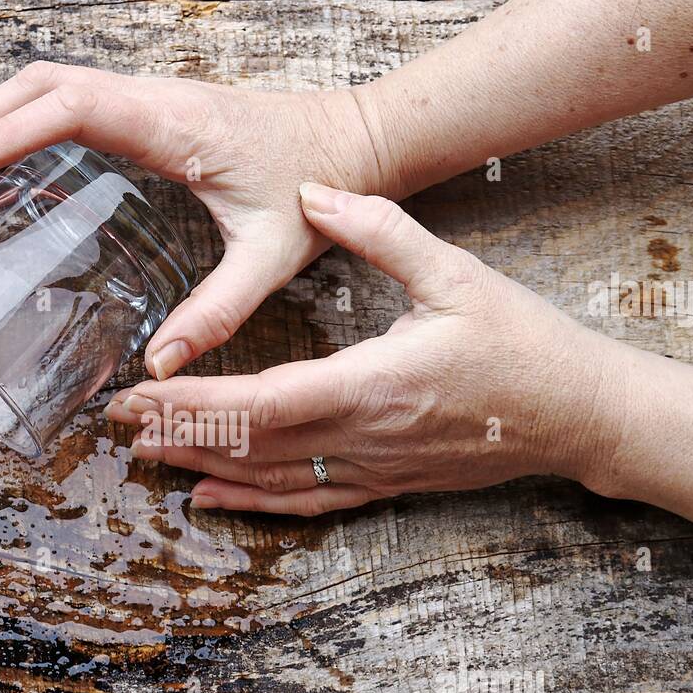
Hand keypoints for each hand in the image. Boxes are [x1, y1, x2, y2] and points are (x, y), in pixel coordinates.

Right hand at [0, 62, 385, 378]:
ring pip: (55, 81)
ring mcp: (153, 97)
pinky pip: (77, 96)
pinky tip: (9, 153)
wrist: (352, 141)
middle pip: (44, 83)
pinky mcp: (154, 108)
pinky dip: (30, 116)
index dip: (7, 132)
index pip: (71, 107)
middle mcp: (156, 98)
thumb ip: (216, 311)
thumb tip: (158, 367)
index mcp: (175, 125)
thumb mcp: (270, 259)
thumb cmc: (315, 189)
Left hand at [104, 183, 624, 514]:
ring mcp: (373, 469)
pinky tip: (209, 499)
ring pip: (270, 478)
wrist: (576, 415)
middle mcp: (365, 437)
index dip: (198, 404)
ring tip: (143, 455)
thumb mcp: (455, 273)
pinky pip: (307, 502)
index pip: (264, 402)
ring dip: (203, 467)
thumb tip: (314, 191)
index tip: (143, 394)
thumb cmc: (522, 343)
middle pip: (252, 445)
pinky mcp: (384, 484)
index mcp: (375, 384)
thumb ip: (379, 230)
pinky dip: (253, 502)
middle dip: (179, 433)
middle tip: (116, 423)